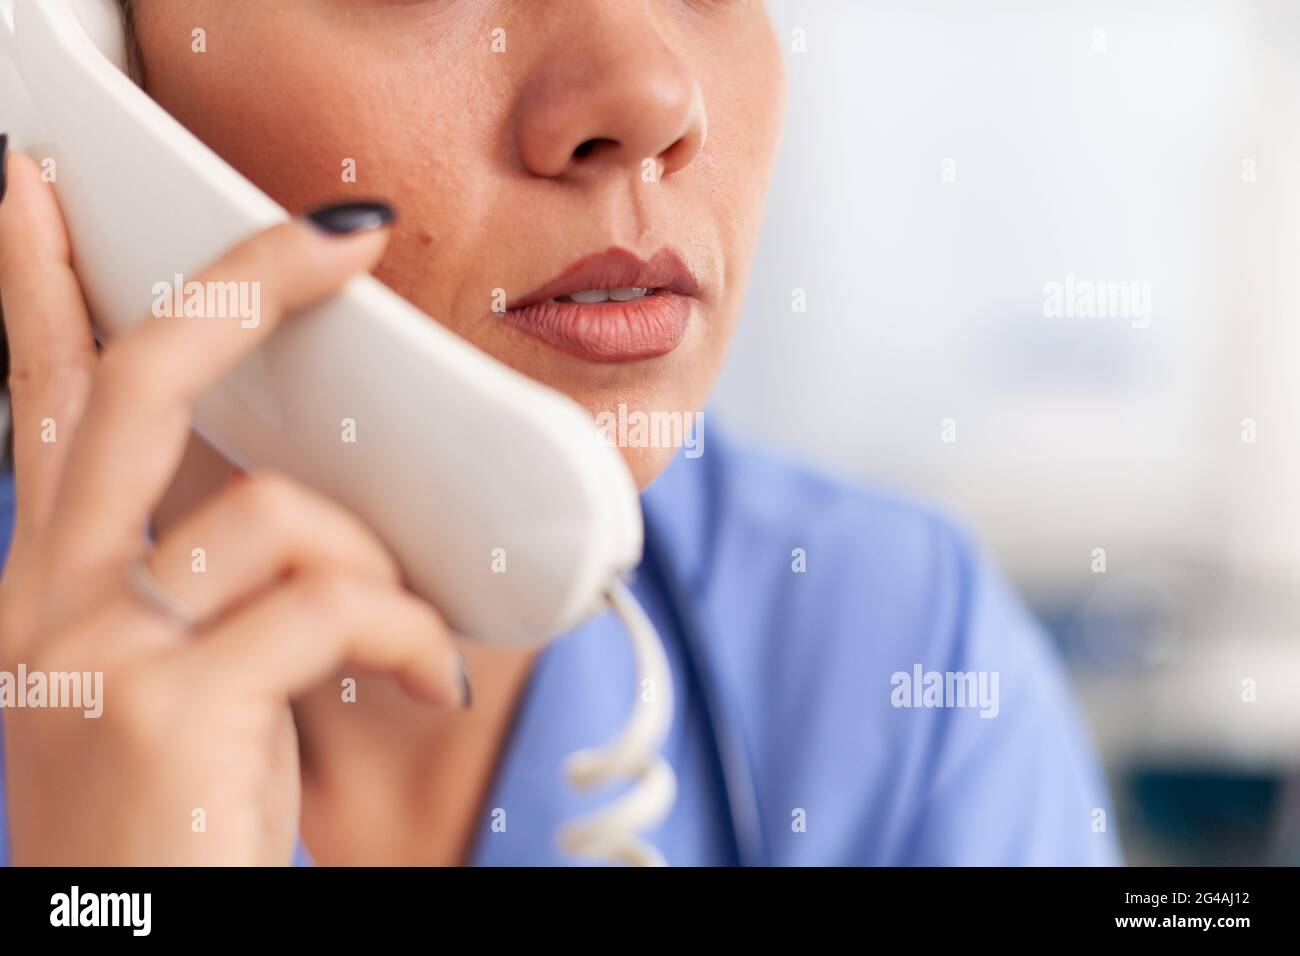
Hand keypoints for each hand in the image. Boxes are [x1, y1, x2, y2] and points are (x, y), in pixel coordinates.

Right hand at [0, 149, 464, 864]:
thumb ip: (213, 583)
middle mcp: (41, 603)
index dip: (37, 283)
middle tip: (338, 234)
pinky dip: (409, 637)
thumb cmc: (184, 818)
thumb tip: (316, 504)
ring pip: (277, 513)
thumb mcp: (180, 680)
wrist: (147, 946)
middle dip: (243, 287)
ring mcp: (90, 653)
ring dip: (376, 566)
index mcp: (46, 586)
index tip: (44, 186)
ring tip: (406, 641)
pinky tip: (422, 683)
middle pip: (135, 385)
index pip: (35, 399)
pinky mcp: (163, 707)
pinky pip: (335, 605)